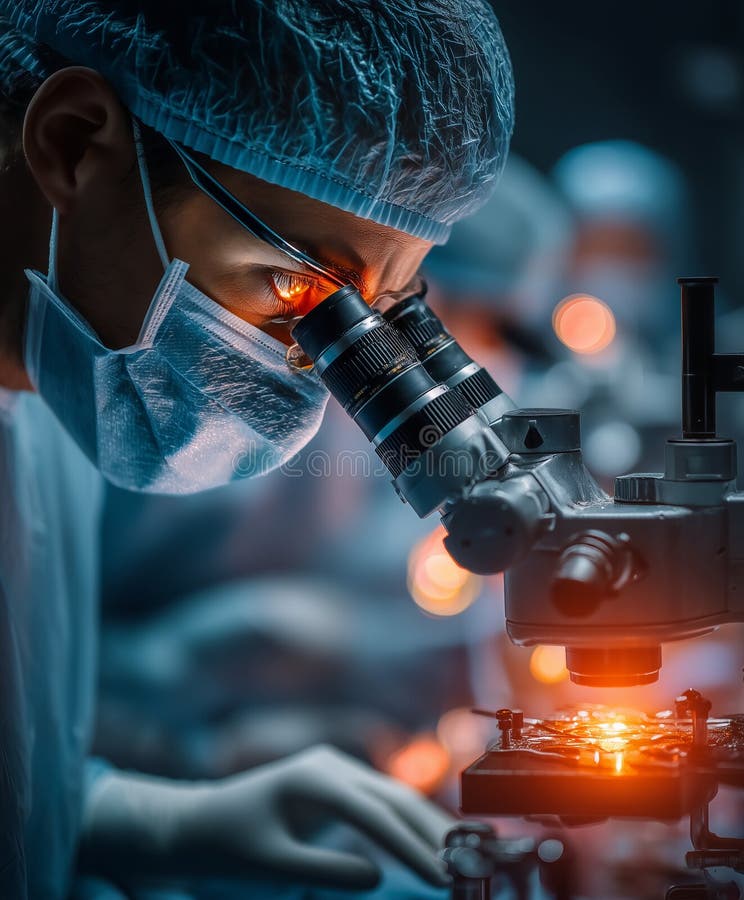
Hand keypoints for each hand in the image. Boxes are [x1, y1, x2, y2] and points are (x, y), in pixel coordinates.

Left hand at [81, 745, 453, 890]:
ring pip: (391, 797)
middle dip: (431, 833)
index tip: (440, 878)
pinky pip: (378, 805)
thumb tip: (379, 875)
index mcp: (313, 778)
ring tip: (459, 859)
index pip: (374, 814)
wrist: (190, 827)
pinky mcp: (333, 787)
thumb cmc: (225, 848)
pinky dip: (403, 826)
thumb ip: (325, 871)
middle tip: (467, 868)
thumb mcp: (270, 867)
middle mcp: (329, 767)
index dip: (411, 846)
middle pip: (393, 797)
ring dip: (423, 827)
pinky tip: (427, 846)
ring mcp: (332, 772)